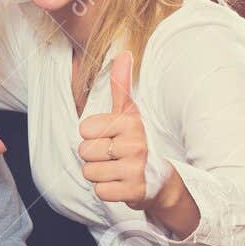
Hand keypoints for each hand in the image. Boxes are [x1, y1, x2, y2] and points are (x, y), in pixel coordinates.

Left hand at [77, 51, 153, 207]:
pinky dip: (106, 190)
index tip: (111, 138)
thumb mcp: (129, 113)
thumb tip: (123, 53)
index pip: (84, 130)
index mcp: (131, 123)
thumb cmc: (136, 142)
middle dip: (94, 157)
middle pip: (84, 152)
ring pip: (90, 172)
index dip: (92, 136)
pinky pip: (99, 191)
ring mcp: (136, 170)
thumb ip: (121, 85)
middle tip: (114, 157)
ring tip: (117, 170)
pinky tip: (121, 184)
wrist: (160, 180)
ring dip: (99, 174)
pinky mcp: (135, 192)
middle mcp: (136, 145)